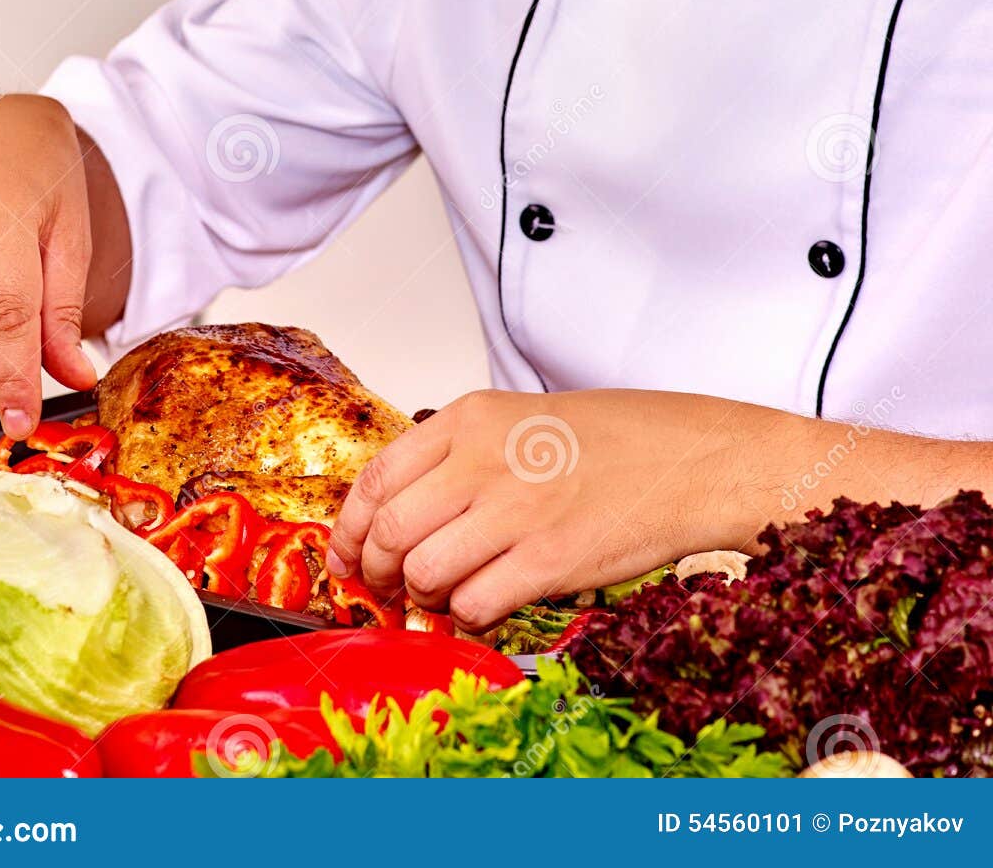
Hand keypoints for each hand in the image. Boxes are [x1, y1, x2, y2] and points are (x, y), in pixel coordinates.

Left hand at [325, 388, 803, 630]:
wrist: (691, 459)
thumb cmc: (614, 439)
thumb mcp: (519, 419)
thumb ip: (459, 456)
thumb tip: (401, 513)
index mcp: (470, 418)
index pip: (376, 479)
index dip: (349, 529)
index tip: (346, 555)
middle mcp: (482, 459)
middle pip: (389, 532)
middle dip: (379, 571)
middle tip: (389, 586)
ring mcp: (514, 511)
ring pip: (424, 573)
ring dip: (425, 598)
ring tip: (445, 595)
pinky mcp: (548, 560)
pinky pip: (473, 605)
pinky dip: (466, 619)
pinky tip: (483, 608)